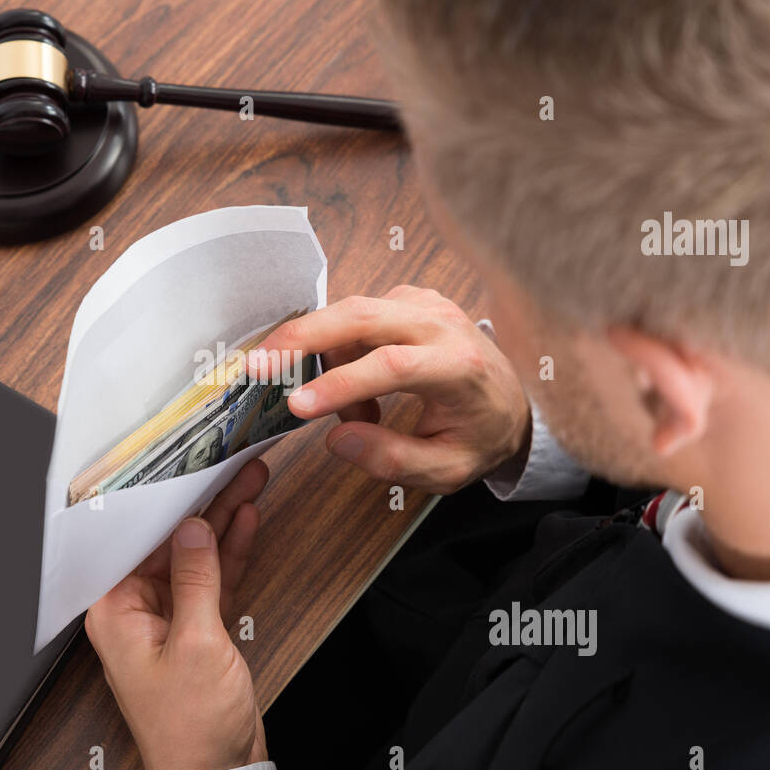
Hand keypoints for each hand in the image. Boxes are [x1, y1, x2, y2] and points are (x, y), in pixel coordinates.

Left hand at [85, 458, 269, 769]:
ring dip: (222, 520)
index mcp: (115, 613)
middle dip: (201, 503)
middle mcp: (135, 611)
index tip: (181, 466)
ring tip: (248, 479)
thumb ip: (196, 580)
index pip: (133, 540)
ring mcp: (168, 619)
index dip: (159, 500)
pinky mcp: (197, 629)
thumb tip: (194, 530)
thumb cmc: (190, 727)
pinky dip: (230, 552)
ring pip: (195, 555)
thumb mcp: (196, 644)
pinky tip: (246, 519)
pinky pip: (211, 579)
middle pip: (168, 542)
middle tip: (229, 466)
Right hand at [248, 286, 530, 493]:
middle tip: (257, 365)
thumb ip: (392, 459)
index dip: (340, 384)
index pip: (392, 366)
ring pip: (352, 312)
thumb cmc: (479, 436)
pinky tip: (350, 381)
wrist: (512, 401)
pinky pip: (358, 315)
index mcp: (460, 367)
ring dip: (325, 356)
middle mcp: (443, 324)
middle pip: (362, 315)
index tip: (296, 406)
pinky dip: (338, 347)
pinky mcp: (409, 298)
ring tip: (331, 404)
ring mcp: (426, 304)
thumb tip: (336, 439)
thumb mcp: (446, 471)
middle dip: (303, 338)